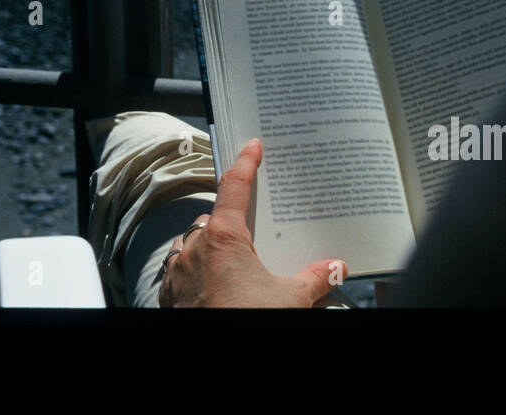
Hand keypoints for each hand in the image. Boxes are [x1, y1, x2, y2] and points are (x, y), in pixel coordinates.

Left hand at [158, 137, 347, 306]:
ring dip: (205, 245)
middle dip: (229, 220)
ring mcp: (176, 273)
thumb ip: (314, 278)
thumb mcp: (291, 299)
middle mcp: (193, 248)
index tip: (252, 146)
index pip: (233, 186)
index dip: (245, 163)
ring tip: (229, 257)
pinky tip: (208, 282)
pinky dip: (191, 270)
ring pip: (189, 243)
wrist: (214, 358)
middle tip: (250, 227)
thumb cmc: (248, 318)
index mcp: (222, 237)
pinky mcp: (169, 296)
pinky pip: (176, 271)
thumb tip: (336, 267)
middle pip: (211, 219)